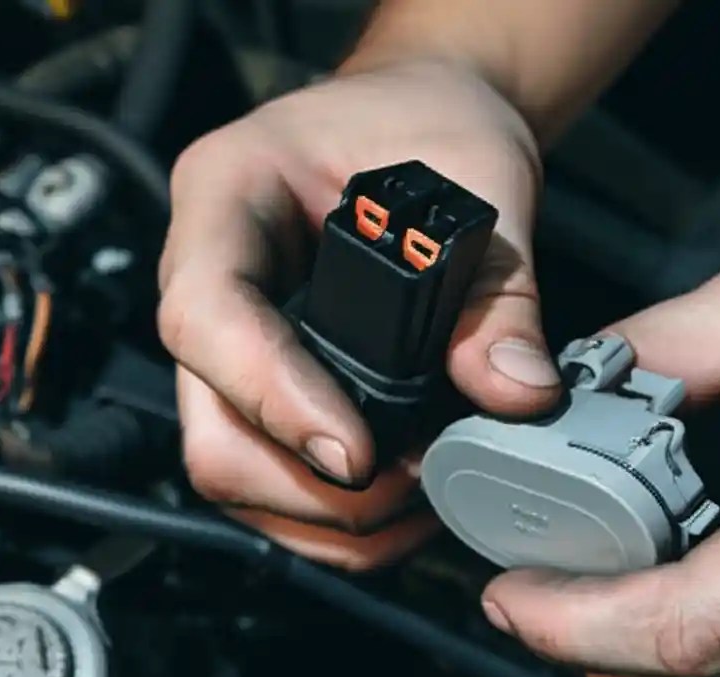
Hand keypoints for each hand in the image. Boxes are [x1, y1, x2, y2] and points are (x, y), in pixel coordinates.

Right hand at [157, 59, 561, 569]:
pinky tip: (399, 502)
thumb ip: (498, 291)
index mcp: (227, 191)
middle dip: (307, 483)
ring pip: (231, 465)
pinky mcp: (257, 380)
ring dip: (320, 513)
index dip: (272, 396)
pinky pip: (266, 471)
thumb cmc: (426, 124)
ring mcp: (224, 337)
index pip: (208, 314)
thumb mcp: (478, 179)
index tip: (357, 454)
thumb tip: (516, 395)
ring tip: (418, 501)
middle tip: (412, 487)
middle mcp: (204, 272)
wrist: (415, 121)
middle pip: (210, 421)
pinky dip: (328, 512)